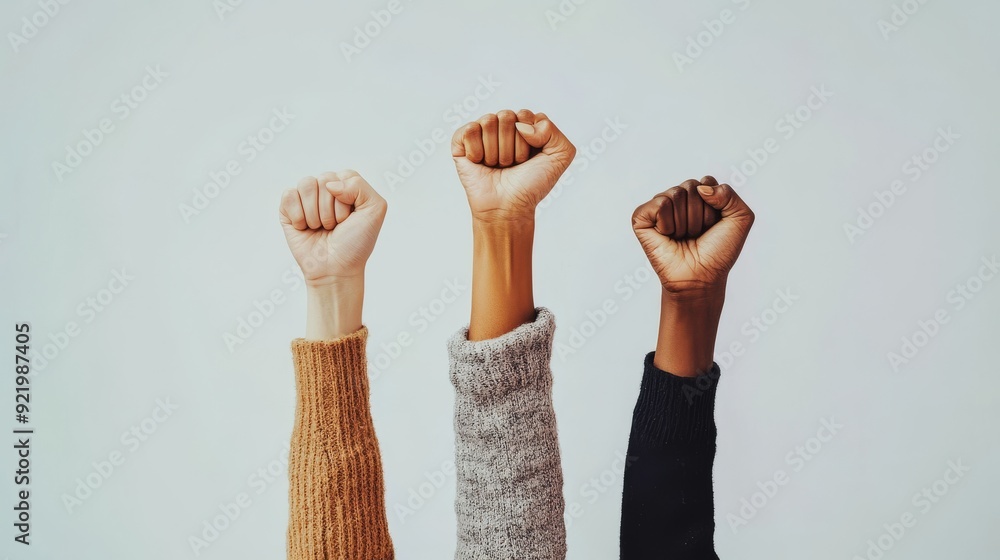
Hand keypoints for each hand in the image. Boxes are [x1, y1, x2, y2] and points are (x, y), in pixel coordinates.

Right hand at [279, 170, 387, 287]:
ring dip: (315, 213)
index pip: (344, 176)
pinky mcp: (288, 208)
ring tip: (320, 228)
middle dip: (331, 210)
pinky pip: (289, 195)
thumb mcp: (374, 210)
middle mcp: (327, 189)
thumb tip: (329, 184)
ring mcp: (307, 198)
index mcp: (347, 186)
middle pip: (324, 180)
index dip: (347, 201)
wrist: (335, 269)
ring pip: (306, 184)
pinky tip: (304, 227)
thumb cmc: (355, 243)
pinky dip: (298, 215)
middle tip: (334, 227)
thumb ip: (360, 185)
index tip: (350, 219)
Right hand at [451, 109, 575, 222]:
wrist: (508, 208)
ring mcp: (481, 133)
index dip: (529, 139)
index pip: (525, 114)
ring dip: (495, 151)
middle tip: (510, 164)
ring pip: (488, 122)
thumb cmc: (532, 184)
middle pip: (506, 116)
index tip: (528, 159)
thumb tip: (520, 124)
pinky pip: (470, 130)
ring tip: (496, 166)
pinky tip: (480, 163)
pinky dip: (476, 151)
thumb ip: (553, 130)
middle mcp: (502, 126)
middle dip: (511, 147)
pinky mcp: (461, 142)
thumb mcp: (560, 156)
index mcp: (524, 126)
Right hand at [632, 176, 753, 297]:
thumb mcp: (741, 219)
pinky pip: (659, 204)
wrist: (701, 277)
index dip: (714, 206)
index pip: (706, 182)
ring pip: (675, 194)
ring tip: (683, 237)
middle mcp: (678, 200)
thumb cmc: (718, 252)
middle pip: (691, 186)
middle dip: (699, 214)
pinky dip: (667, 223)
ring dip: (685, 222)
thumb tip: (701, 188)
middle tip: (696, 234)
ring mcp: (658, 208)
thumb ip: (730, 193)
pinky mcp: (642, 218)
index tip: (712, 225)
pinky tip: (667, 236)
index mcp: (698, 196)